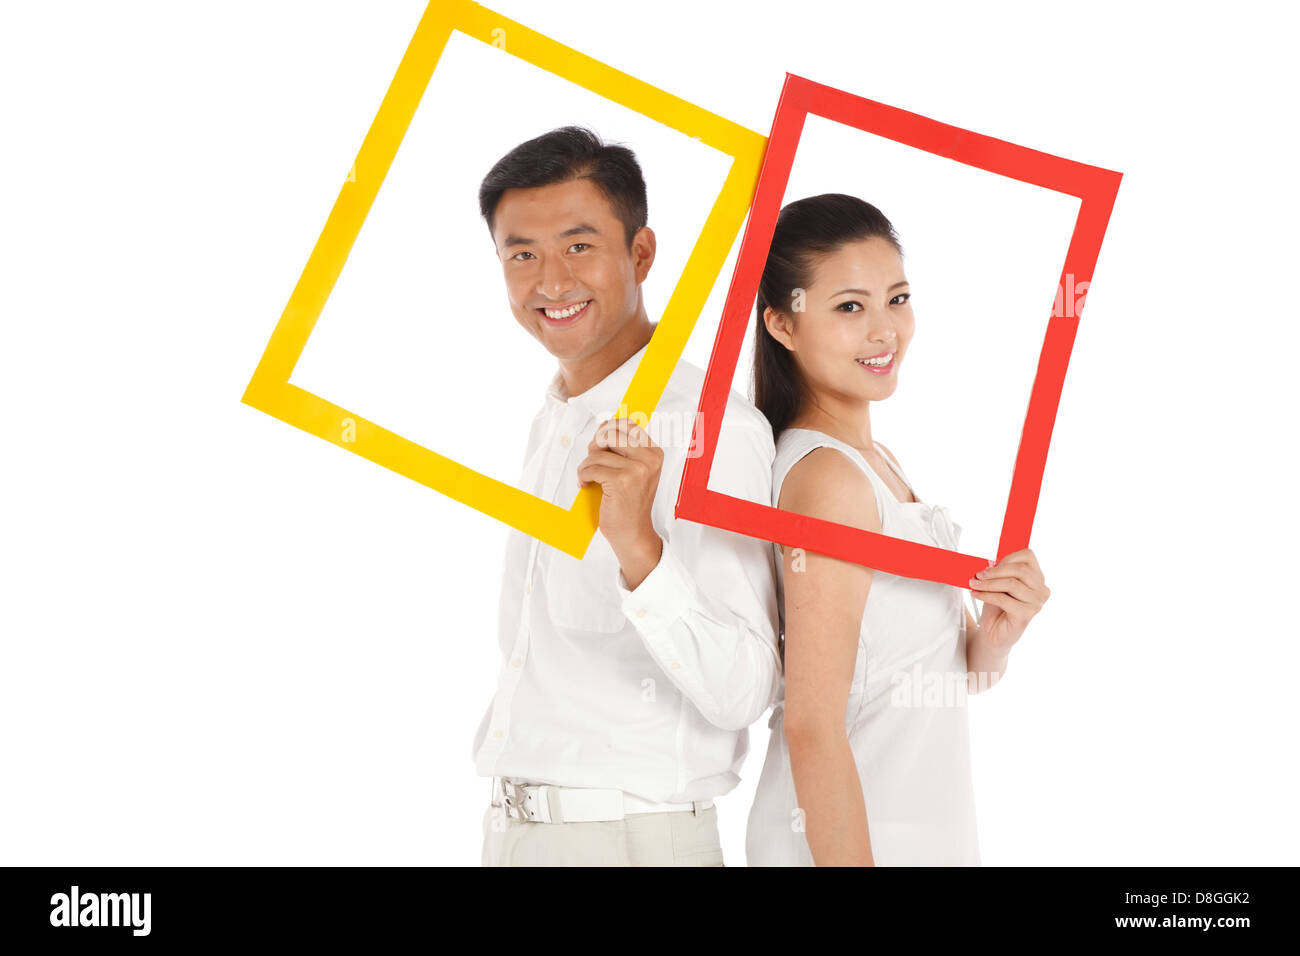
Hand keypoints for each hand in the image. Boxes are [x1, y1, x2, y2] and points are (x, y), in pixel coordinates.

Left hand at [576, 418, 663, 588]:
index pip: (627, 424)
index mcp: (654, 453)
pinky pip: (591, 468)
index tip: (600, 445)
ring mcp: (637, 470)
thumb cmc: (629, 502)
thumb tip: (603, 427)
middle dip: (595, 445)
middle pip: (610, 433)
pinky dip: (583, 476)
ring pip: (597, 452)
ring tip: (590, 477)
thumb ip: (623, 449)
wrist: (632, 532)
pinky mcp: (622, 482)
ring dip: (586, 465)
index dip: (607, 430)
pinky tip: (588, 485)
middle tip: (593, 461)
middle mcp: (649, 459)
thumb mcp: (634, 470)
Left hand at [967, 548, 1049, 651]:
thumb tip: (988, 563)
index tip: (991, 564)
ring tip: (974, 584)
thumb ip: (998, 572)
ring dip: (988, 583)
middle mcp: (1042, 590)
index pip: (1028, 556)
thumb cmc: (997, 607)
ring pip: (1012, 584)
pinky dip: (986, 595)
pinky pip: (1004, 599)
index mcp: (1037, 578)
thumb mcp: (998, 584)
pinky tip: (976, 594)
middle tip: (978, 574)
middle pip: (1020, 570)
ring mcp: (1036, 603)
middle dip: (995, 571)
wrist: (993, 632)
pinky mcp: (1026, 615)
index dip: (1008, 557)